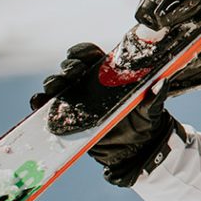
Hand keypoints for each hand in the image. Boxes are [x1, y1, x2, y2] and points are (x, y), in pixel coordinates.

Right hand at [32, 42, 179, 186]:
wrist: (136, 149)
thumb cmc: (145, 121)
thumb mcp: (152, 109)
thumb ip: (156, 96)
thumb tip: (161, 83)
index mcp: (107, 74)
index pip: (89, 55)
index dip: (82, 51)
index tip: (81, 55)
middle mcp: (89, 84)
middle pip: (70, 68)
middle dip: (68, 67)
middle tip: (73, 72)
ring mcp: (76, 100)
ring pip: (57, 86)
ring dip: (53, 83)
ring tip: (56, 86)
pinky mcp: (67, 118)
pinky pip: (49, 109)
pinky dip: (40, 104)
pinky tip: (39, 103)